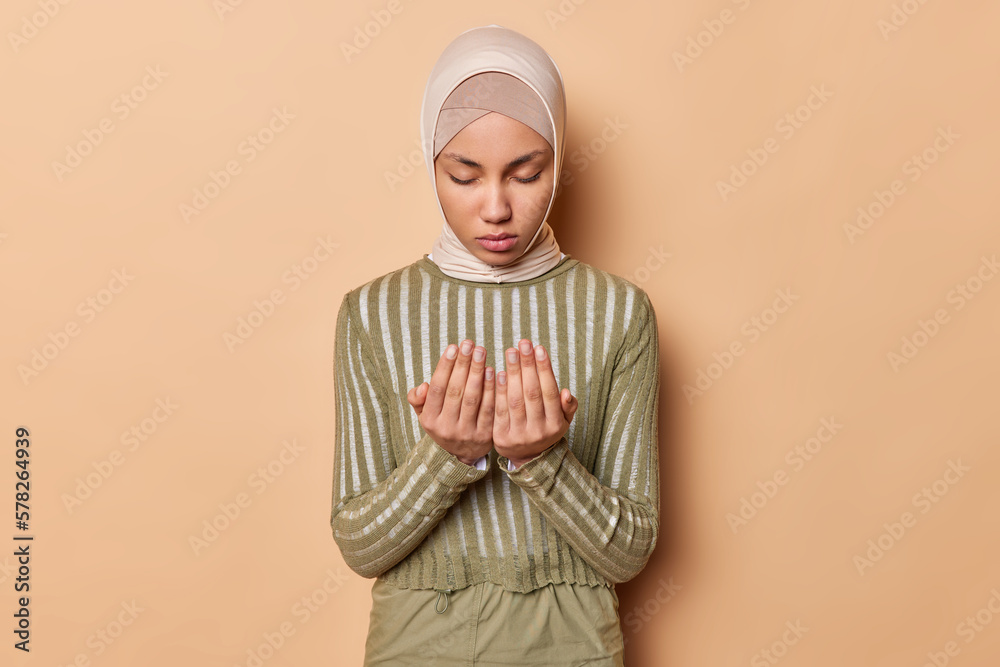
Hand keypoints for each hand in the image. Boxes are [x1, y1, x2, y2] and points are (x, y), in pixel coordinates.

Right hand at [407, 339, 494, 465]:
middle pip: (456, 391)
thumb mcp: (424, 414)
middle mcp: (447, 427)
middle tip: (470, 344)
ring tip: (481, 352)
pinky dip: (491, 389)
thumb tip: (423, 386)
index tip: (453, 347)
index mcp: (430, 419)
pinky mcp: (485, 435)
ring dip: (477, 372)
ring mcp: (466, 432)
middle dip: (463, 364)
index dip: (445, 367)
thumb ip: (417, 399)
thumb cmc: (442, 424)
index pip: (437, 388)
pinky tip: (492, 371)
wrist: (460, 456)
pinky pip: (489, 408)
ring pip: (472, 398)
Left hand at [494, 339, 577, 466]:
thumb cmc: (547, 430)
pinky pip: (499, 410)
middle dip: (527, 366)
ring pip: (515, 400)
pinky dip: (499, 390)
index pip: (549, 392)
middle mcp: (538, 431)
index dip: (544, 369)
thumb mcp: (564, 421)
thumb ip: (568, 407)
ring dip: (512, 373)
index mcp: (556, 424)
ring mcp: (519, 435)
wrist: (528, 459)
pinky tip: (498, 373)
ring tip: (510, 352)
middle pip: (532, 393)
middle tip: (522, 344)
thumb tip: (566, 392)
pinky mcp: (501, 437)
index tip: (539, 348)